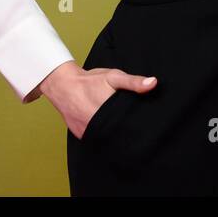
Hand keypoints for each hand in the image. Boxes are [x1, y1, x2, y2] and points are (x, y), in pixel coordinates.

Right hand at [39, 60, 157, 139]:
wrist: (63, 86)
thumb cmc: (90, 80)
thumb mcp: (114, 77)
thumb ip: (133, 82)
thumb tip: (153, 83)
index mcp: (108, 112)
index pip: (129, 127)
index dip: (138, 127)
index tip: (146, 125)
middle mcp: (97, 125)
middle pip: (119, 134)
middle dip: (128, 131)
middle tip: (136, 127)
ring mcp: (89, 132)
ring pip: (108, 139)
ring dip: (116, 135)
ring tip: (124, 128)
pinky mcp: (82, 135)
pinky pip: (97, 139)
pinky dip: (104, 135)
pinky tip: (110, 129)